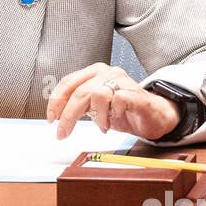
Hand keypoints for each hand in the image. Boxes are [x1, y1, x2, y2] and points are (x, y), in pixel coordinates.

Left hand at [46, 63, 180, 141]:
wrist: (154, 115)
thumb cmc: (125, 110)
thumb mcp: (95, 108)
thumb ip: (79, 106)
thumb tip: (57, 115)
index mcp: (94, 73)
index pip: (68, 82)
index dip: (56, 101)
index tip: (51, 118)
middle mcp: (107, 73)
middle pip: (79, 91)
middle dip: (68, 115)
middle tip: (63, 132)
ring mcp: (122, 81)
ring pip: (96, 95)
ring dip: (95, 116)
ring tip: (102, 125)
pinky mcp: (135, 93)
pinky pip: (117, 101)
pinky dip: (111, 115)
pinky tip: (112, 122)